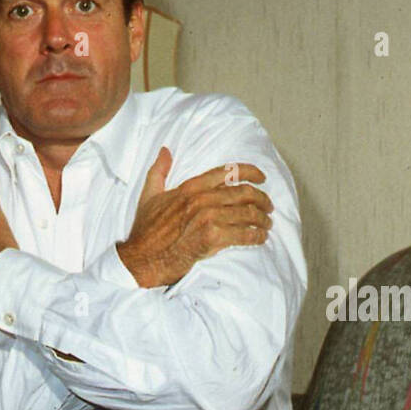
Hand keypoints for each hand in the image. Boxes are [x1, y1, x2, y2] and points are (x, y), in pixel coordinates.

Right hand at [116, 148, 273, 288]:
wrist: (142, 258)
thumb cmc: (145, 230)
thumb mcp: (149, 195)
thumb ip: (159, 171)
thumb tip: (165, 151)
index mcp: (191, 187)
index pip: (229, 172)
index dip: (251, 172)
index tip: (262, 177)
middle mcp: (202, 199)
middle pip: (244, 192)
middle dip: (262, 199)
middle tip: (268, 206)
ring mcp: (208, 218)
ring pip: (247, 213)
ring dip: (262, 219)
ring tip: (267, 224)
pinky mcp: (212, 238)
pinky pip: (244, 234)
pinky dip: (256, 236)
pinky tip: (260, 238)